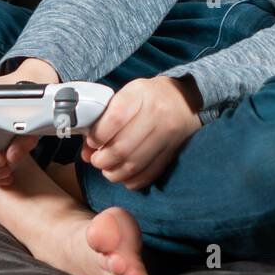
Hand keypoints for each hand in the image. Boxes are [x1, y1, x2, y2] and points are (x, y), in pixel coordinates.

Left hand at [80, 76, 201, 190]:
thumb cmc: (149, 96)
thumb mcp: (128, 95)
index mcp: (140, 94)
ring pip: (134, 164)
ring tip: (107, 169)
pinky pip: (149, 174)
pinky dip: (132, 180)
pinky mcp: (173, 152)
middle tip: (96, 160)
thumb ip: (106, 118)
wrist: (187, 99)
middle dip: (102, 160)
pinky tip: (124, 176)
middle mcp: (156, 114)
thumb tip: (87, 149)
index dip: (97, 136)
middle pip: (122, 147)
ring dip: (114, 173)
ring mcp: (167, 135)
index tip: (91, 142)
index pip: (114, 120)